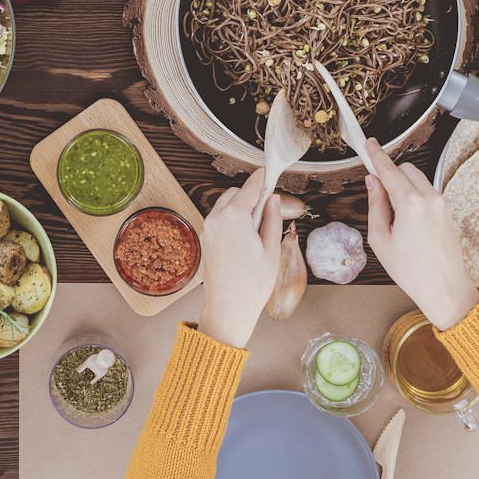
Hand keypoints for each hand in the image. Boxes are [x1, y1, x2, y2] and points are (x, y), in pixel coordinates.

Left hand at [198, 170, 295, 348]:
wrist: (228, 308)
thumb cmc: (252, 283)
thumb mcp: (271, 249)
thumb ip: (272, 218)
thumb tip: (273, 198)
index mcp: (235, 216)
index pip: (251, 186)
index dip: (263, 178)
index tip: (271, 170)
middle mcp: (216, 218)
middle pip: (236, 193)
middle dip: (252, 196)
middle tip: (269, 210)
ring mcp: (208, 228)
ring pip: (226, 205)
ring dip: (241, 208)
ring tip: (257, 230)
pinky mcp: (205, 238)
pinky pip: (219, 218)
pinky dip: (232, 219)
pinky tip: (245, 238)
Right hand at [361, 141, 478, 330]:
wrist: (444, 288)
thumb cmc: (411, 270)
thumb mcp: (380, 239)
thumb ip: (376, 205)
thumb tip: (373, 182)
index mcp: (410, 203)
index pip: (389, 170)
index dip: (376, 155)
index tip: (369, 143)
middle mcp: (430, 197)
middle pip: (406, 169)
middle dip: (391, 174)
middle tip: (377, 193)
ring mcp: (442, 203)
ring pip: (418, 179)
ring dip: (403, 186)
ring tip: (394, 216)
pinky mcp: (447, 211)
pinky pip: (427, 193)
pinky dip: (414, 196)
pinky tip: (408, 221)